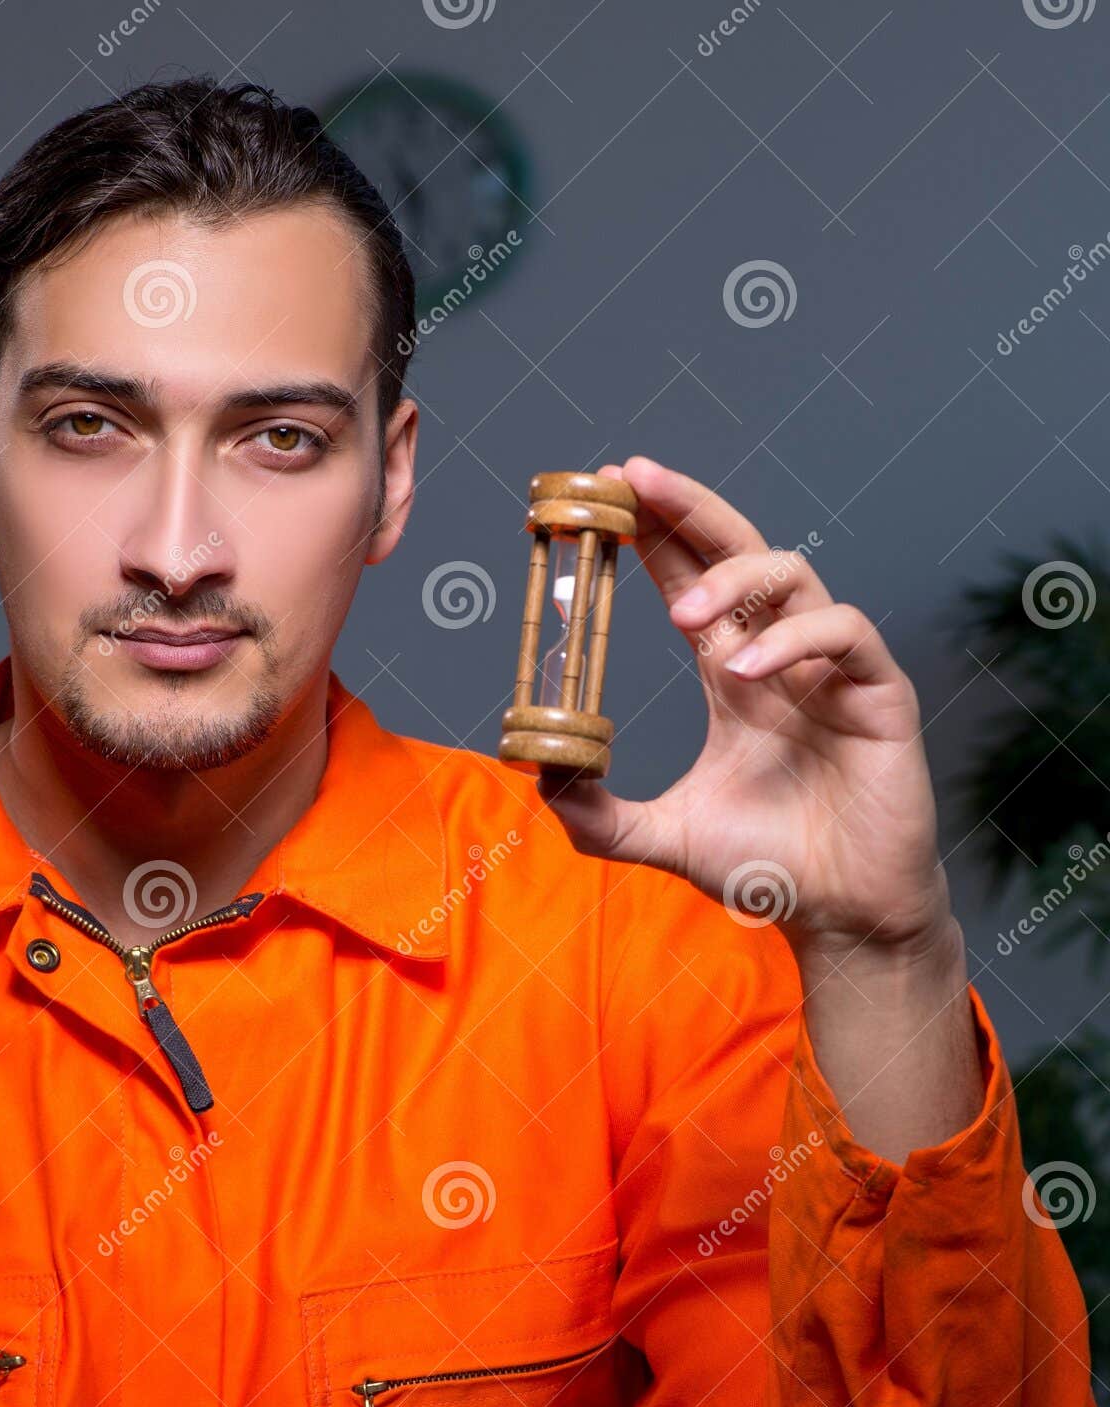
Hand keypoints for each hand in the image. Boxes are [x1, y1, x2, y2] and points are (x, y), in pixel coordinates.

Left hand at [541, 455, 952, 956]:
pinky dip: (796, 638)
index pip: (688, 579)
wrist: (841, 917)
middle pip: (737, 549)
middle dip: (687, 506)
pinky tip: (749, 670)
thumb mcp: (659, 835)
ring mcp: (831, 670)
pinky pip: (845, 634)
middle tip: (633, 479)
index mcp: (732, 672)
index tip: (602, 502)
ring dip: (733, 578)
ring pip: (793, 575)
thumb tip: (537, 777)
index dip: (651, 536)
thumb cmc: (765, 865)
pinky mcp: (880, 696)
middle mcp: (780, 656)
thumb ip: (596, 812)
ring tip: (682, 613)